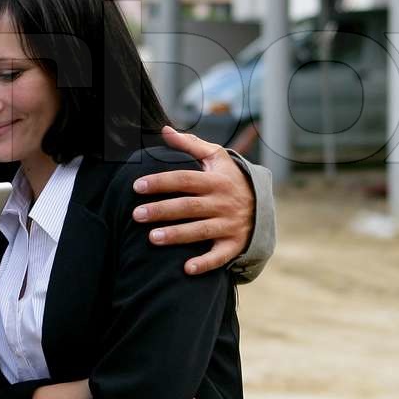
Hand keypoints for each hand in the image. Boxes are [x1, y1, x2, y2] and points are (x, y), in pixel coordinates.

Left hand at [130, 125, 256, 274]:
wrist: (262, 205)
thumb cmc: (229, 179)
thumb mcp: (216, 158)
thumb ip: (190, 145)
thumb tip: (164, 130)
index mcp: (215, 180)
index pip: (184, 180)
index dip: (160, 182)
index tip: (136, 186)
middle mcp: (222, 203)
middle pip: (188, 207)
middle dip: (161, 211)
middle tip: (136, 215)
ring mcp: (229, 225)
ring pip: (200, 231)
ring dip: (176, 236)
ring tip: (151, 238)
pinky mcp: (234, 245)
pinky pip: (219, 256)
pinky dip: (205, 263)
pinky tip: (187, 269)